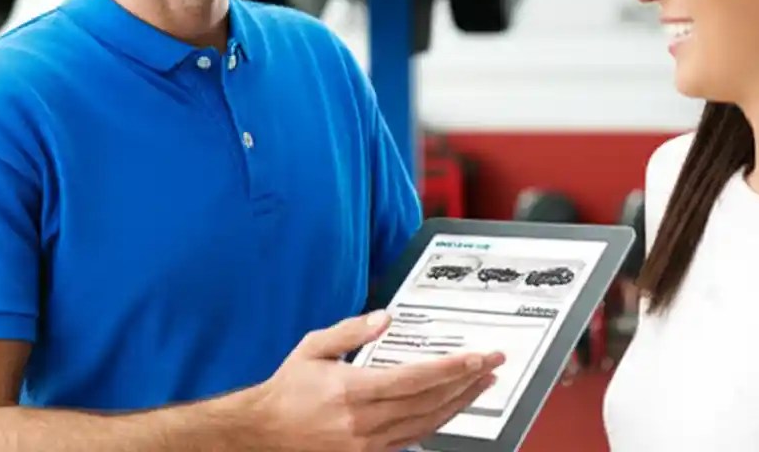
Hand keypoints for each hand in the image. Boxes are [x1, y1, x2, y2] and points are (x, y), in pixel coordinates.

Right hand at [245, 310, 504, 451]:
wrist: (266, 431)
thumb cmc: (289, 389)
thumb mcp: (313, 348)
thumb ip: (350, 331)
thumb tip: (384, 318)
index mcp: (351, 390)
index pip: (414, 379)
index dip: (450, 369)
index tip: (476, 357)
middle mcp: (364, 420)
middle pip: (428, 402)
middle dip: (466, 382)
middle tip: (491, 365)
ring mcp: (369, 443)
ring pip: (427, 423)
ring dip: (460, 403)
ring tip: (482, 384)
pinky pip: (413, 438)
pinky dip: (437, 422)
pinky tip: (452, 408)